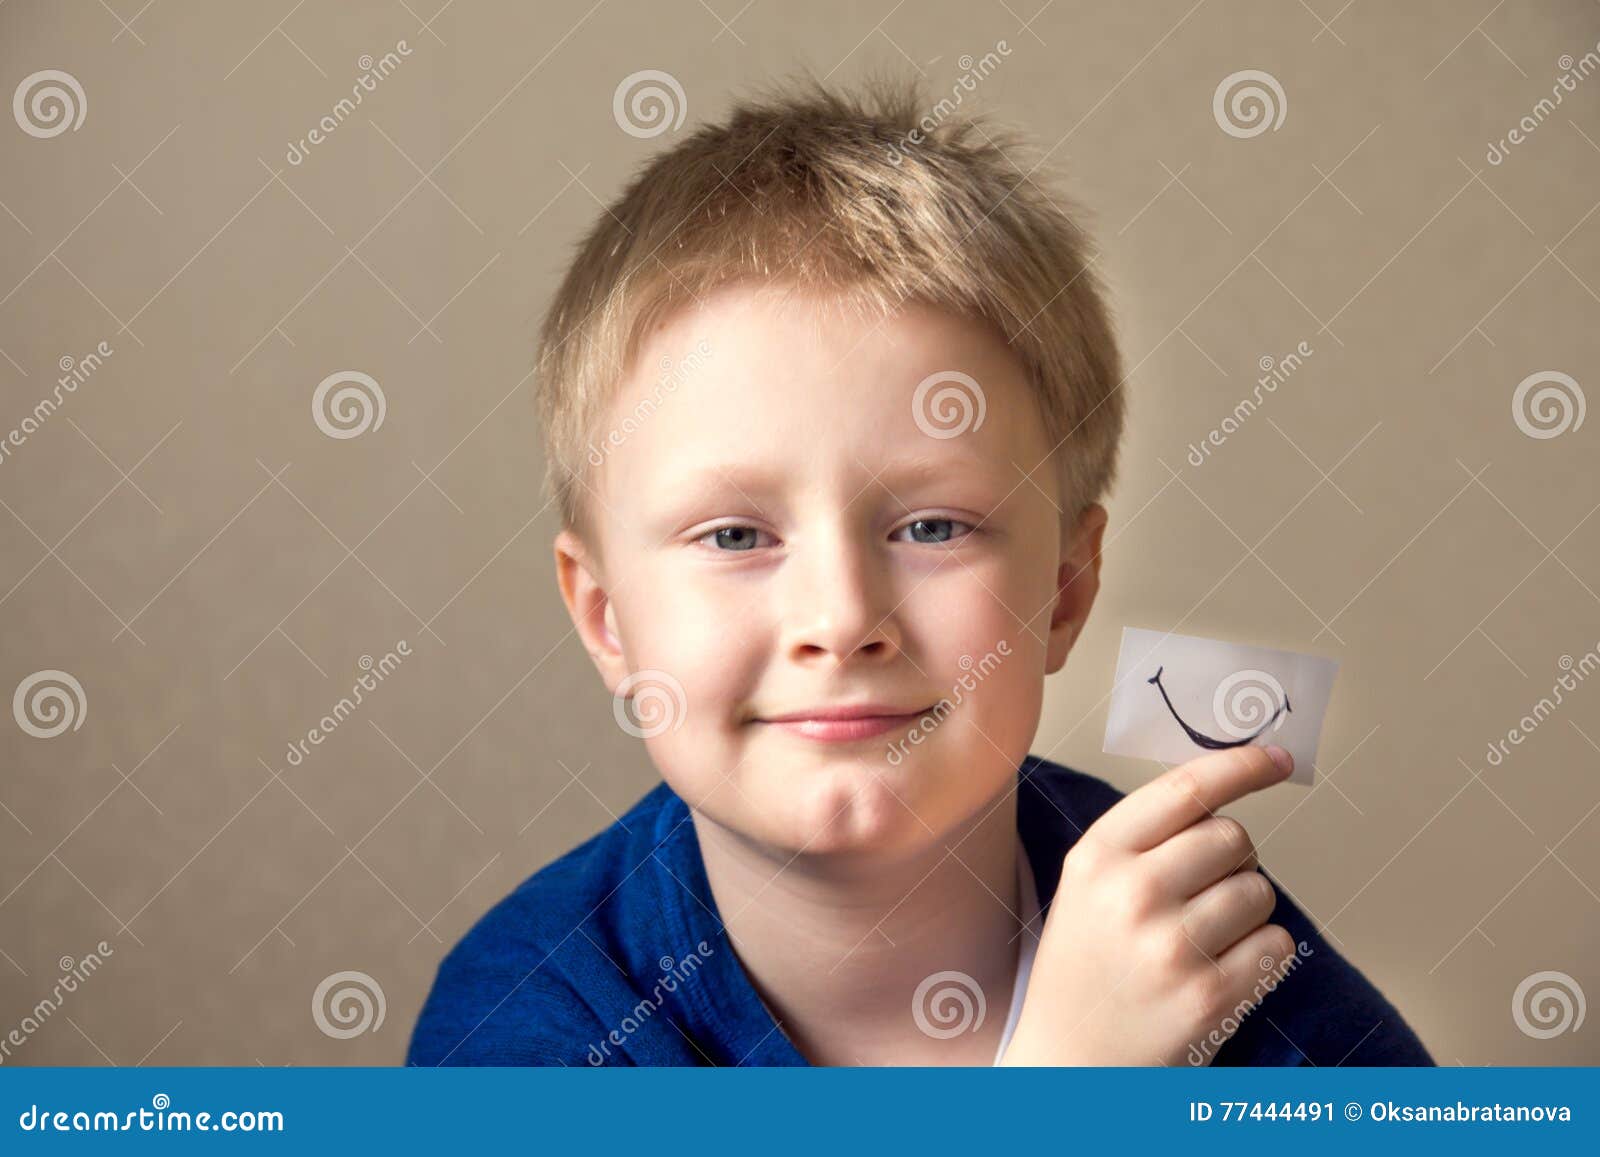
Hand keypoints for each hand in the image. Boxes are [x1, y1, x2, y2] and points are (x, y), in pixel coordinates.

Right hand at [999, 744, 1296, 1065]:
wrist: (1069, 1065)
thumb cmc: (1087, 967)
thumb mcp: (1088, 887)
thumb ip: (1145, 838)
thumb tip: (1225, 789)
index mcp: (1097, 857)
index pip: (1185, 789)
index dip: (1241, 766)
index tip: (1277, 758)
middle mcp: (1131, 894)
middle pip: (1233, 837)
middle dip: (1234, 860)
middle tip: (1203, 893)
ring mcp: (1172, 947)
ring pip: (1260, 891)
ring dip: (1247, 911)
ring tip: (1203, 941)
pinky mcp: (1210, 997)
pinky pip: (1277, 944)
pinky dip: (1263, 955)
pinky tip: (1219, 972)